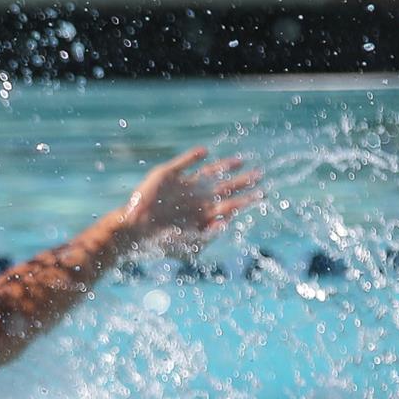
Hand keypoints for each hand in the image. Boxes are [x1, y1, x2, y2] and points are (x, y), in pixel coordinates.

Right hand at [120, 147, 263, 254]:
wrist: (135, 233)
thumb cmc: (162, 243)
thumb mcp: (189, 246)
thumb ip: (209, 236)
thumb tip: (227, 223)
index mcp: (204, 215)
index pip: (231, 205)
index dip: (247, 199)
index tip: (263, 194)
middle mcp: (197, 199)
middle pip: (225, 187)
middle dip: (243, 182)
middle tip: (260, 174)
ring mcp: (184, 186)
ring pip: (209, 173)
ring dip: (225, 167)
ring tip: (240, 161)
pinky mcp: (168, 175)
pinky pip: (184, 163)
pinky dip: (193, 157)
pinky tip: (204, 152)